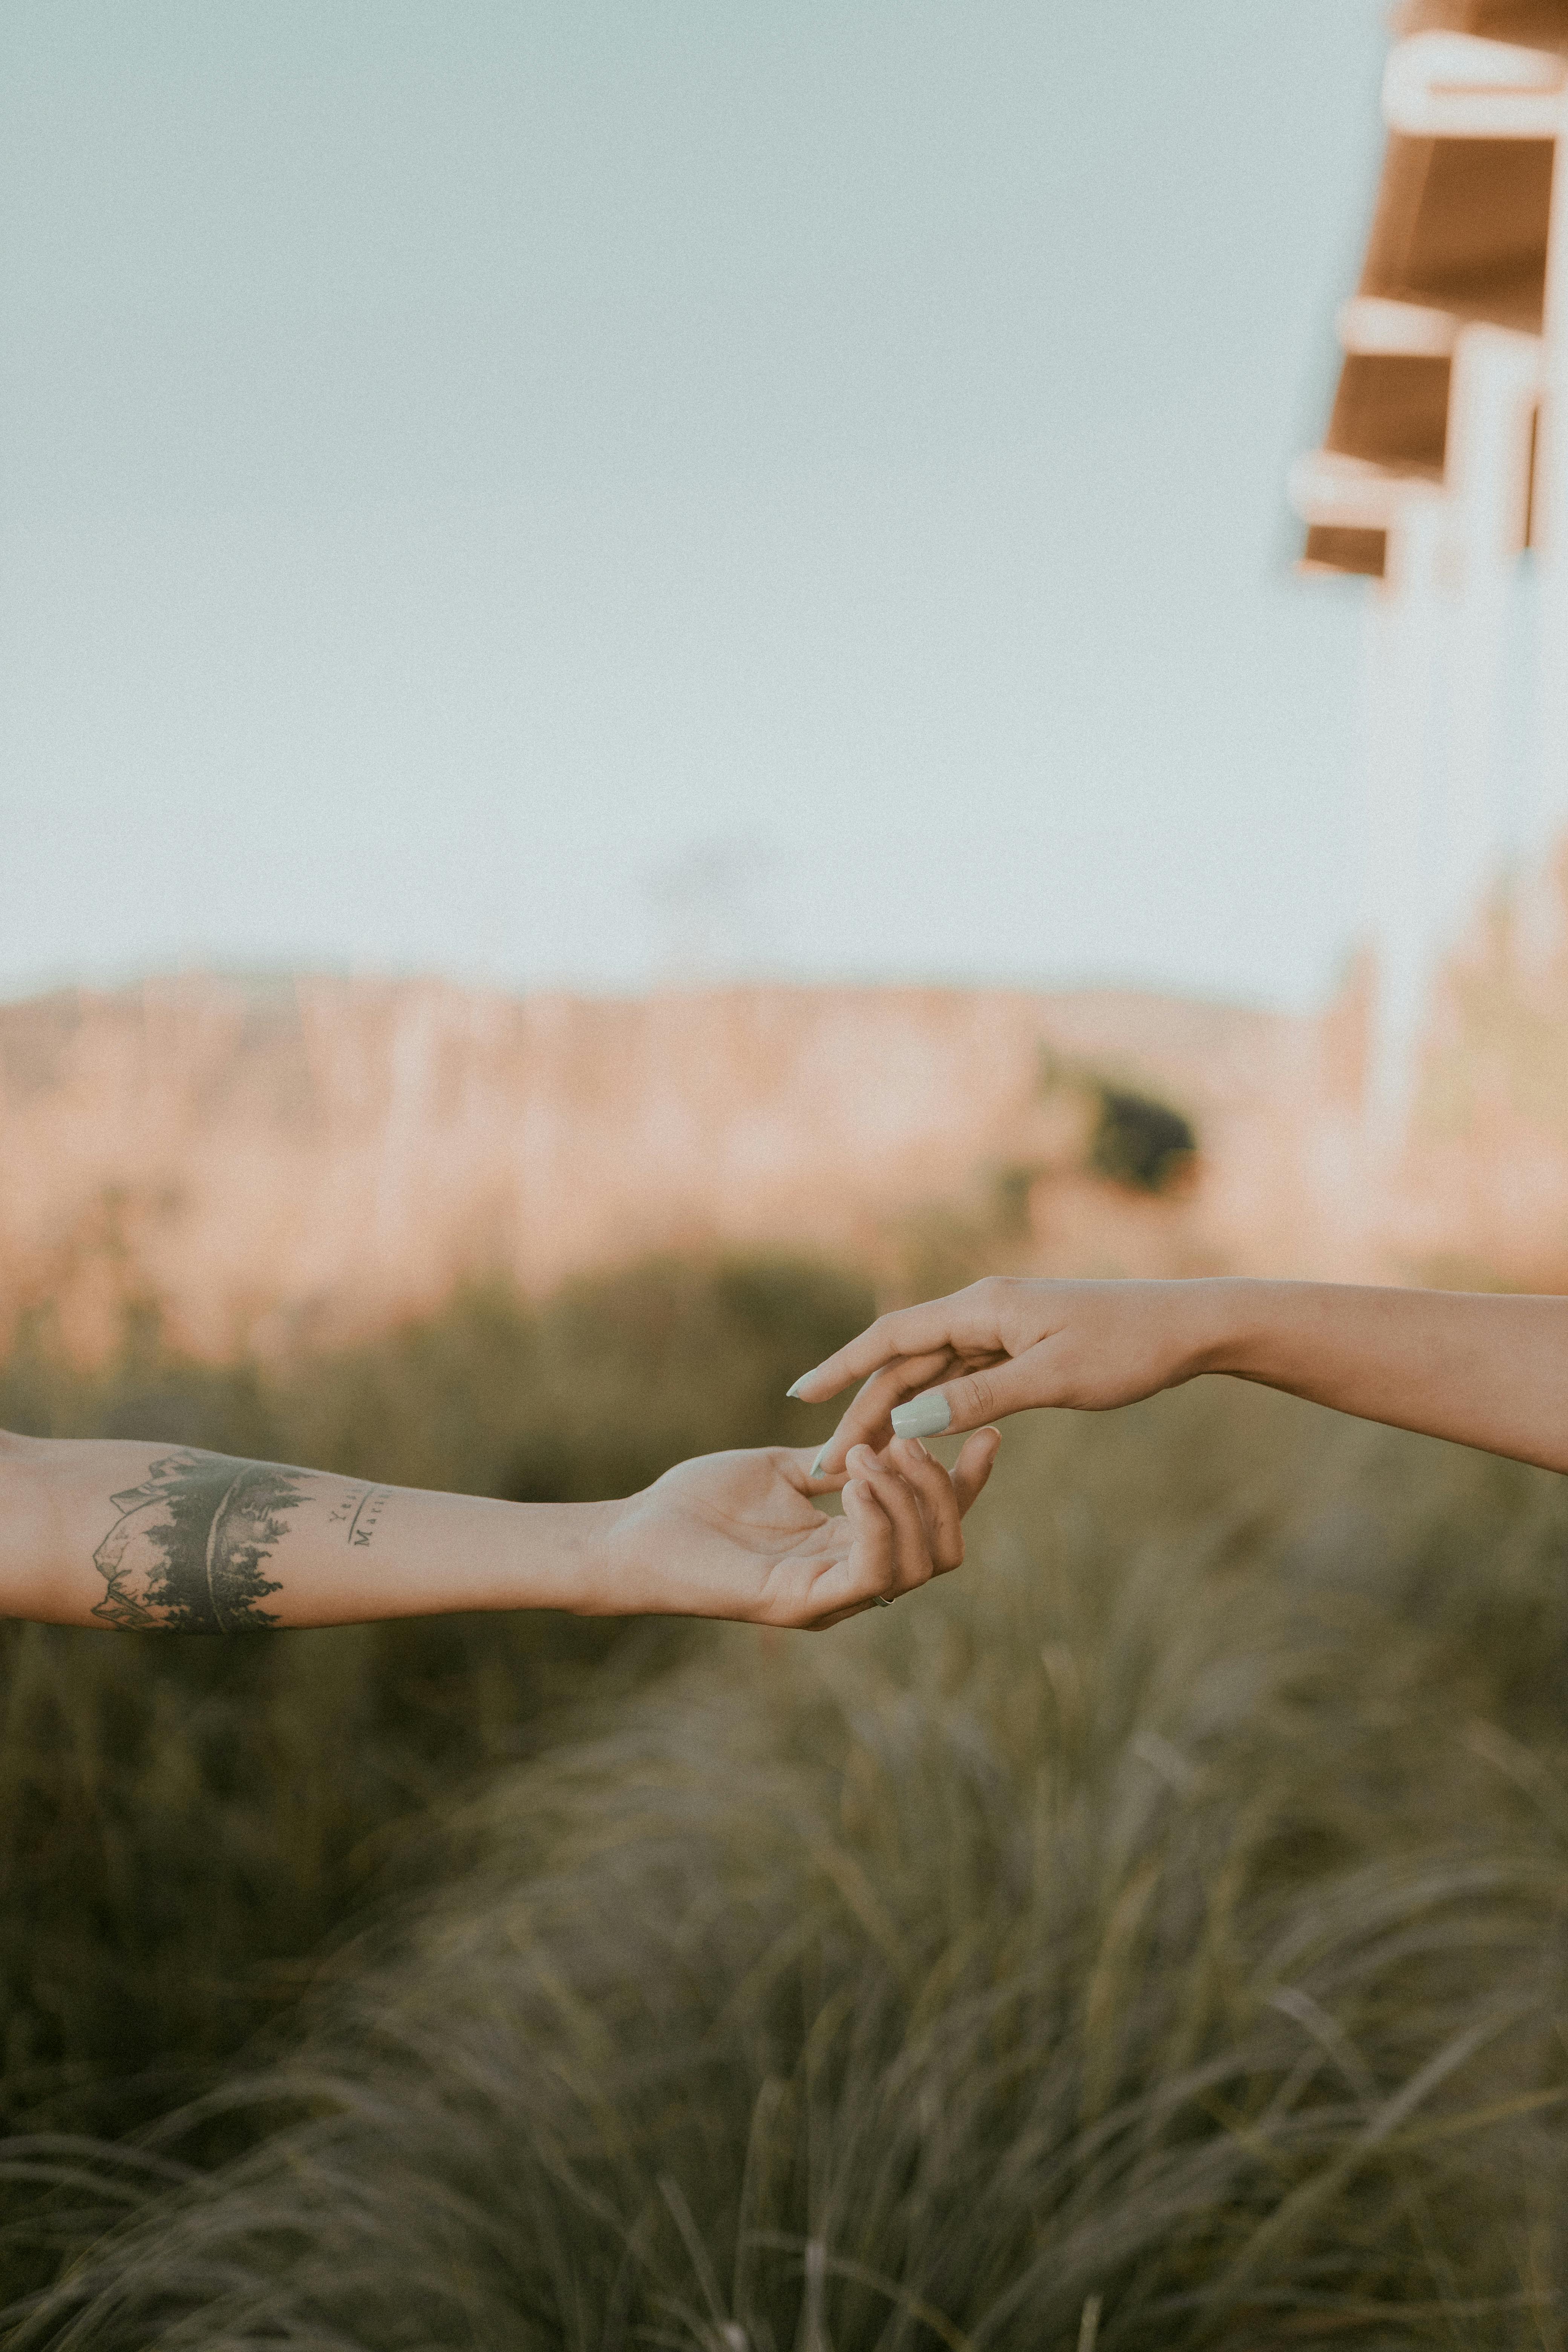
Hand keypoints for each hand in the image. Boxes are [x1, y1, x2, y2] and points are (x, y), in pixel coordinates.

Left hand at [600, 1433, 1000, 1628]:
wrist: (635, 1532)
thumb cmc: (698, 1502)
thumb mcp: (784, 1469)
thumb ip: (838, 1463)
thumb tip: (889, 1434)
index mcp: (849, 1547)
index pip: (933, 1525)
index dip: (967, 1486)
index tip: (987, 1435)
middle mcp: (849, 1580)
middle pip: (943, 1552)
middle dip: (945, 1492)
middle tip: (915, 1440)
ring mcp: (829, 1598)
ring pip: (919, 1566)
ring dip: (909, 1500)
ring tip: (874, 1454)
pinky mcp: (801, 1605)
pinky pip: (871, 1573)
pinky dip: (878, 1522)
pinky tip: (858, 1479)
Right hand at [789, 1276, 1223, 1473]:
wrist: (1188, 1327)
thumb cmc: (1128, 1348)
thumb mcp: (1052, 1379)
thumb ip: (978, 1399)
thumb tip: (906, 1419)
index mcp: (982, 1309)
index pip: (893, 1337)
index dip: (844, 1367)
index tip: (801, 1397)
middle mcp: (983, 1313)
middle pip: (905, 1363)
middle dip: (863, 1411)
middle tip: (823, 1464)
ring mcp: (1001, 1331)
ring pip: (930, 1376)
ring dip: (894, 1415)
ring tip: (858, 1463)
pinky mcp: (1020, 1349)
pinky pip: (960, 1381)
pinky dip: (932, 1410)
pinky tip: (913, 1440)